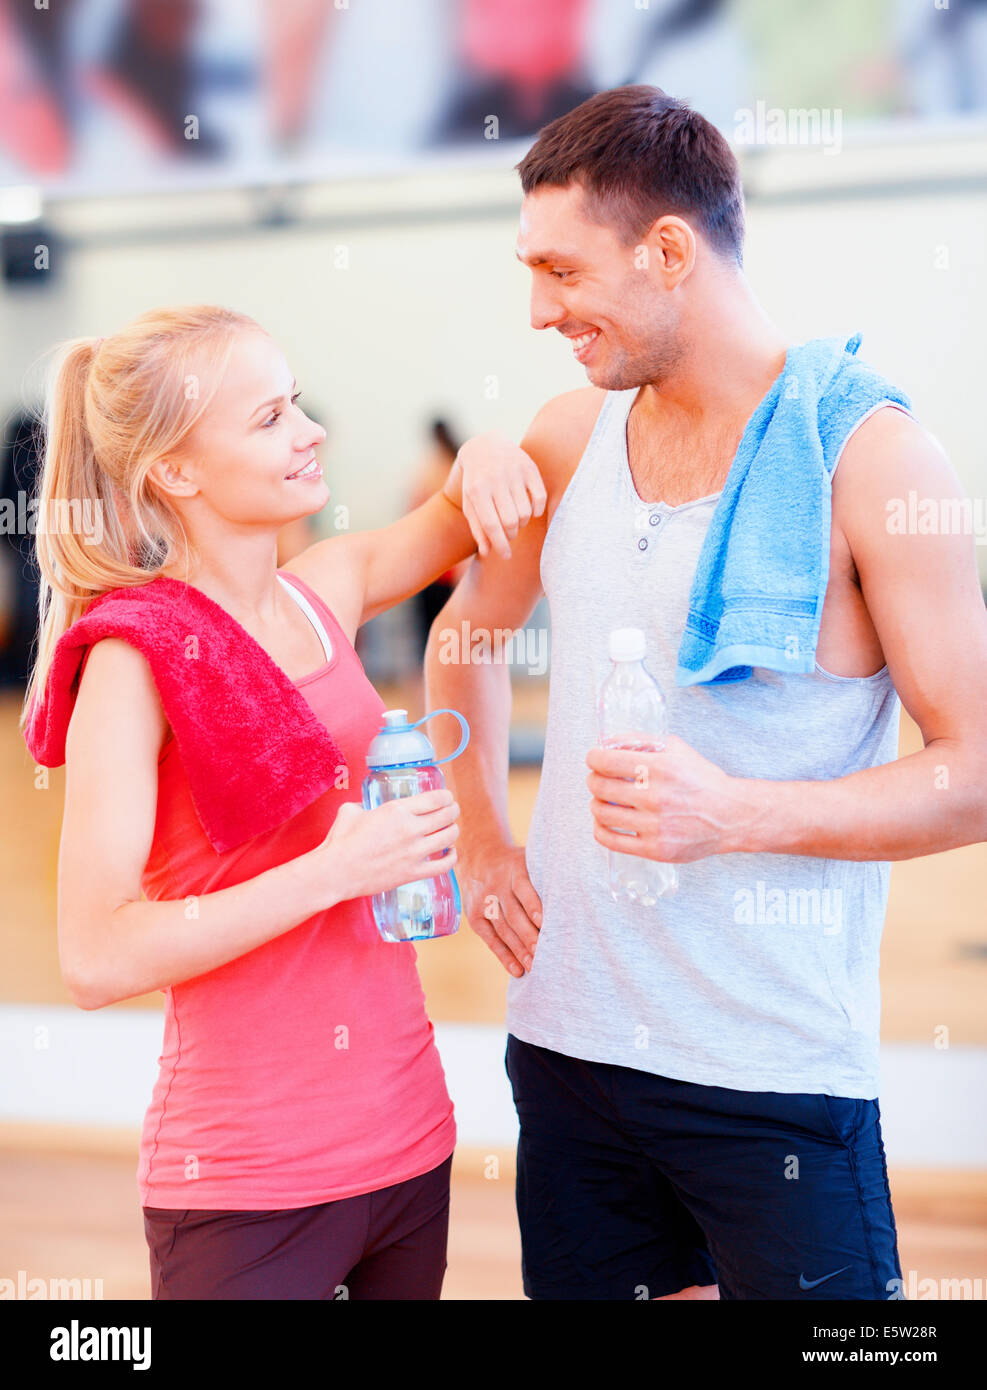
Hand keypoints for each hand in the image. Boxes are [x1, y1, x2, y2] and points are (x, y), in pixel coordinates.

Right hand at [315, 789, 459, 900]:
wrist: (336, 872)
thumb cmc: (341, 841)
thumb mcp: (351, 810)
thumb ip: (364, 805)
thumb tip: (367, 807)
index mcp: (397, 810)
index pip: (435, 798)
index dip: (446, 796)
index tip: (446, 797)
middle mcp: (410, 829)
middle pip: (446, 815)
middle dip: (453, 810)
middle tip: (452, 810)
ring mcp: (414, 853)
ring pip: (449, 837)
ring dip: (453, 830)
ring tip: (450, 829)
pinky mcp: (413, 873)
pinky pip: (444, 865)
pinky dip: (452, 857)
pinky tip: (450, 852)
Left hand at [451, 430, 546, 559]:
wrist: (484, 447)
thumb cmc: (475, 483)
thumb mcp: (470, 504)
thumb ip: (477, 528)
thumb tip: (487, 552)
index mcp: (477, 490)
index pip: (492, 525)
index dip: (500, 544)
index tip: (506, 556)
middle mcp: (496, 479)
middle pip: (510, 521)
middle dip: (512, 533)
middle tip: (509, 532)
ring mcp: (514, 472)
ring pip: (525, 512)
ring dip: (522, 522)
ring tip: (515, 519)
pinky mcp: (529, 467)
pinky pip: (540, 497)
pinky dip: (537, 510)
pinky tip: (531, 511)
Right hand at [460, 842, 541, 976]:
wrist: (480, 857)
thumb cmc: (517, 865)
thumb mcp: (529, 859)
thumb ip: (546, 876)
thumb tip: (580, 898)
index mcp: (515, 870)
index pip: (524, 890)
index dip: (534, 907)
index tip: (545, 924)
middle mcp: (497, 886)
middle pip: (513, 915)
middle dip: (528, 936)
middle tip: (543, 954)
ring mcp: (484, 902)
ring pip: (503, 930)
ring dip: (519, 950)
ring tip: (535, 967)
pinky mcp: (475, 917)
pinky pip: (490, 939)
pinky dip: (504, 956)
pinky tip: (517, 970)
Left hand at [586, 734, 754, 862]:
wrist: (731, 816)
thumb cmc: (703, 781)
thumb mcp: (676, 749)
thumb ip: (640, 740)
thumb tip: (606, 742)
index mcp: (661, 768)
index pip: (606, 761)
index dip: (593, 758)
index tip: (594, 759)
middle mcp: (656, 797)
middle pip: (600, 786)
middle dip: (594, 779)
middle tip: (599, 779)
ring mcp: (655, 825)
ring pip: (602, 812)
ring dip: (596, 803)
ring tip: (604, 800)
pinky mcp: (655, 849)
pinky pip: (610, 840)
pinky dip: (600, 829)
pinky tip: (605, 822)